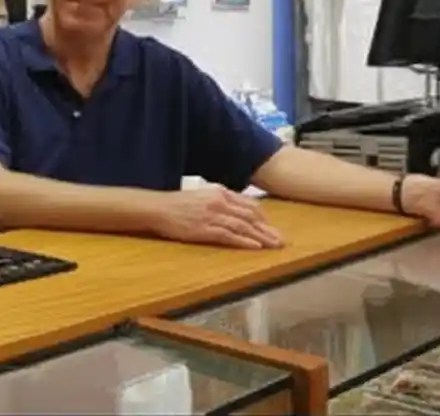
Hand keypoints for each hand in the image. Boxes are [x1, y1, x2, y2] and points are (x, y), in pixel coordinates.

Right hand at [149, 185, 284, 248]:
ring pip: (243, 226)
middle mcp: (220, 202)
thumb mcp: (202, 196)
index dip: (263, 218)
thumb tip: (235, 211)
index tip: (272, 228)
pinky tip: (255, 247)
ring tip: (274, 246)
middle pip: (250, 216)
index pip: (249, 205)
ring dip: (261, 237)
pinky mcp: (204, 229)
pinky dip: (244, 241)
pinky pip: (229, 236)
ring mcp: (212, 215)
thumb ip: (219, 201)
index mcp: (220, 192)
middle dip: (268, 229)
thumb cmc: (177, 204)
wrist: (158, 208)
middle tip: (281, 240)